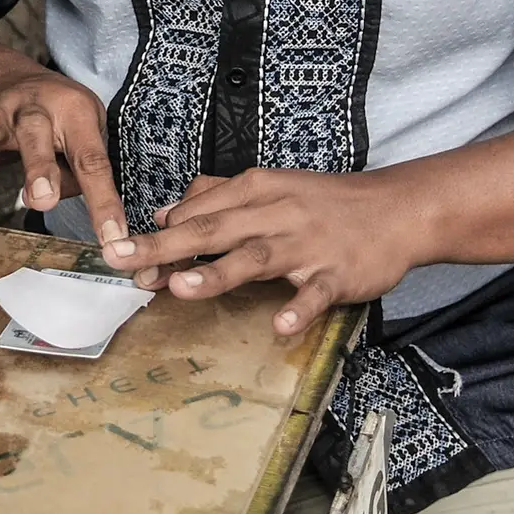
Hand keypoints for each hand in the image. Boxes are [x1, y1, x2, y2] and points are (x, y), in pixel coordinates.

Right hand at [0, 67, 127, 245]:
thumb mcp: (85, 133)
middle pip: (36, 131)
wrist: (13, 78)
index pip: (92, 159)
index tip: (111, 237)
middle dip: (38, 166)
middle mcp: (33, 105)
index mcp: (73, 110)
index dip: (103, 200)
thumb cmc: (58, 118)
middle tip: (41, 199)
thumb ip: (79, 171)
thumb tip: (62, 202)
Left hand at [104, 168, 428, 335]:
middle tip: (121, 262)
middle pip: (214, 229)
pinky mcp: (337, 274)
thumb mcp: (271, 186)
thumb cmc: (327, 201)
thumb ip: (217, 196)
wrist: (398, 208)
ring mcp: (307, 245)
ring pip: (256, 257)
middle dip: (164, 246)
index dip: (156, 234)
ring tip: (180, 287)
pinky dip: (298, 309)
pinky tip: (279, 327)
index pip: (198, 211)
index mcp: (257, 190)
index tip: (116, 253)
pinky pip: (315, 294)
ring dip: (217, 271)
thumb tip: (165, 212)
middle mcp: (276, 213)